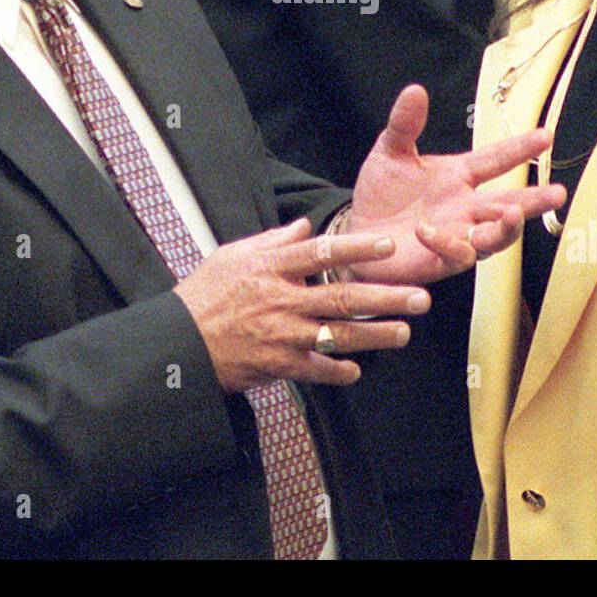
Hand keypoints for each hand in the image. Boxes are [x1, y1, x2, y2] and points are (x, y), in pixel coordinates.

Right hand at [172, 217, 432, 391]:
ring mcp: (281, 335)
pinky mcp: (276, 364)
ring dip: (374, 335)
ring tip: (404, 333)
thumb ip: (273, 241)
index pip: (322, 252)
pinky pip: (315, 370)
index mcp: (271, 268)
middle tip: (418, 297)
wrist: (178, 342)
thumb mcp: (232, 255)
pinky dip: (337, 371)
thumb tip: (304, 225)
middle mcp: (281, 300)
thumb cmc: (203, 294)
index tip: (389, 244)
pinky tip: (357, 369)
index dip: (358, 248)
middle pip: (342, 297)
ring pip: (337, 335)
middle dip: (384, 298)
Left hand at [343, 84, 565, 283]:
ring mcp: (455, 235)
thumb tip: (415, 90)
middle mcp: (464, 208)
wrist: (355, 232)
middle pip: (509, 205)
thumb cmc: (381, 193)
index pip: (496, 160)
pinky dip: (446, 243)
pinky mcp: (438, 261)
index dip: (519, 149)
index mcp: (458, 177)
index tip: (545, 136)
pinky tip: (428, 230)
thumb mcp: (391, 152)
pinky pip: (454, 255)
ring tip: (513, 214)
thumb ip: (405, 124)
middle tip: (557, 193)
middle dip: (534, 200)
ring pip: (494, 237)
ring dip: (506, 228)